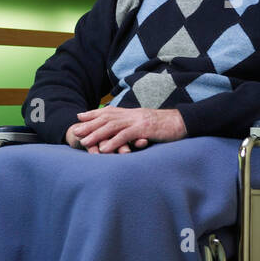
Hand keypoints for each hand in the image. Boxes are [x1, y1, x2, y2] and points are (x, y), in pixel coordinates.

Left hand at [68, 107, 186, 153]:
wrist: (183, 122)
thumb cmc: (167, 126)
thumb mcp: (147, 123)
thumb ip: (135, 124)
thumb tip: (125, 130)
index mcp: (132, 113)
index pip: (109, 111)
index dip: (93, 113)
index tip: (79, 116)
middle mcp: (132, 115)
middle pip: (106, 118)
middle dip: (90, 124)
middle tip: (76, 131)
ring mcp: (138, 121)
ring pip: (112, 126)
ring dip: (97, 134)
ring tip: (85, 142)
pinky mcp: (144, 129)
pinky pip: (126, 136)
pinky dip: (113, 142)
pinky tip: (104, 149)